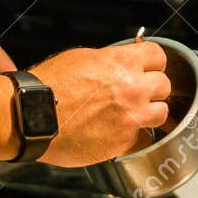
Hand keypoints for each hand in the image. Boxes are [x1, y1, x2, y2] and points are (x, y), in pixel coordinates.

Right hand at [30, 42, 171, 167]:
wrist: (33, 116)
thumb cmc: (49, 87)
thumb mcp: (81, 58)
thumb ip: (109, 62)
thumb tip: (120, 65)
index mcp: (122, 63)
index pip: (159, 56)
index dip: (153, 62)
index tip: (150, 68)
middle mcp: (132, 89)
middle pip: (164, 86)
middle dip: (153, 88)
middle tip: (138, 92)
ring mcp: (131, 117)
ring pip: (161, 114)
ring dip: (149, 113)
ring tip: (131, 114)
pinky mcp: (123, 142)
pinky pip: (140, 138)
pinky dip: (130, 136)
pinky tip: (114, 131)